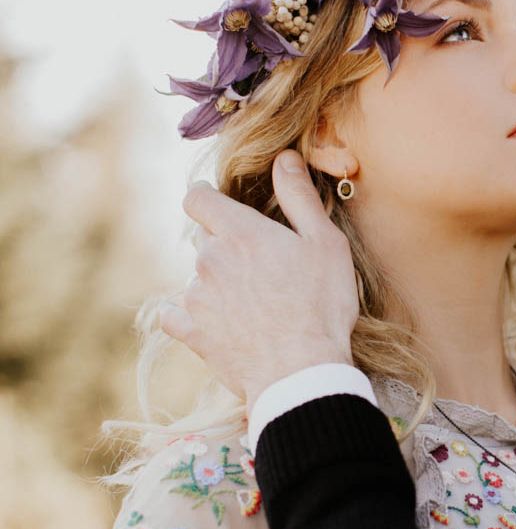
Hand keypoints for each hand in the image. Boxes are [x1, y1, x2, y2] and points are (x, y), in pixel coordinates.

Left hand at [160, 149, 359, 410]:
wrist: (300, 371)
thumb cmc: (321, 303)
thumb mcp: (324, 242)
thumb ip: (298, 197)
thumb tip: (283, 157)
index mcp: (239, 232)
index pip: (198, 198)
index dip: (207, 197)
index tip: (221, 204)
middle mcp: (208, 259)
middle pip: (205, 239)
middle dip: (227, 245)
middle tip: (263, 265)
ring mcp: (195, 297)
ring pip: (198, 277)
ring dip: (218, 282)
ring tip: (254, 303)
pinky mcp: (192, 333)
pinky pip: (177, 314)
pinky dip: (193, 314)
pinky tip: (221, 322)